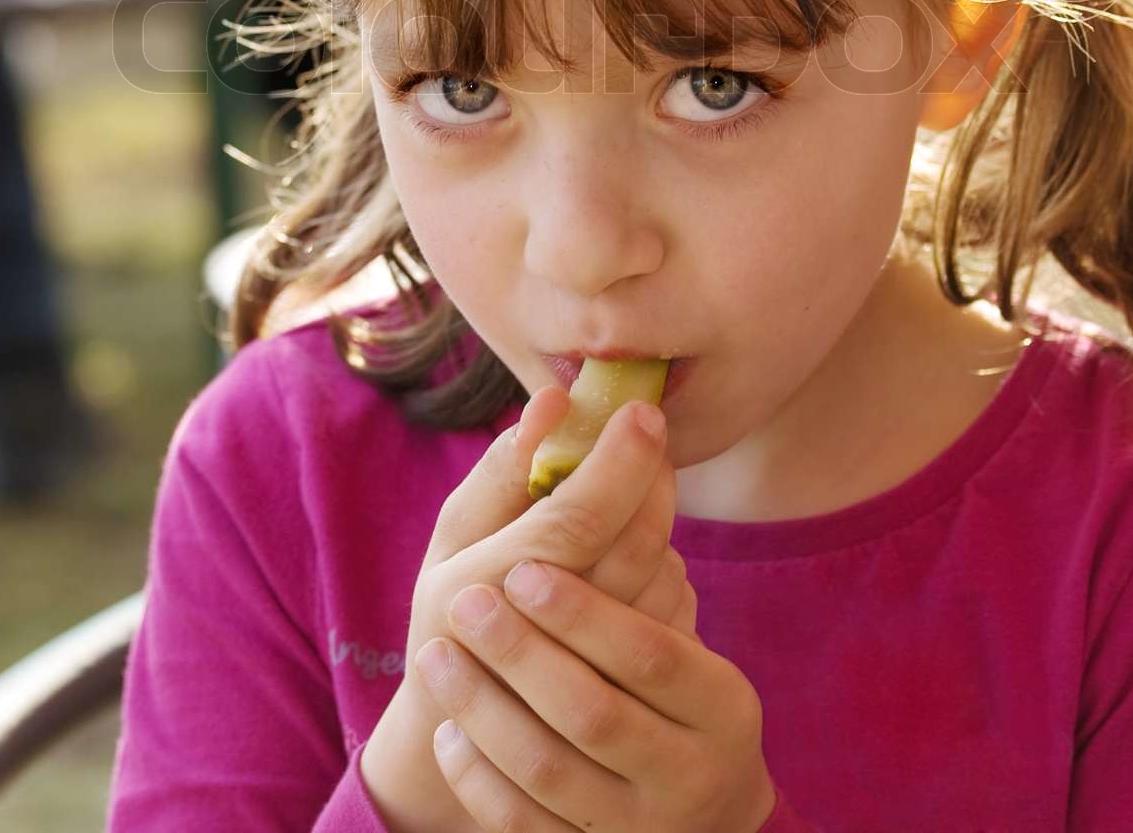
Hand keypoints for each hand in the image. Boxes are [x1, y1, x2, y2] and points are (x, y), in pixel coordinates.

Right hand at [361, 385, 689, 828]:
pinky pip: (674, 609)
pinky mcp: (634, 695)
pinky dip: (665, 566)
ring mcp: (594, 678)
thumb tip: (553, 401)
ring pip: (660, 575)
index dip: (617, 462)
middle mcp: (540, 640)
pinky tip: (635, 555)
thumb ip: (502, 472)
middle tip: (648, 433)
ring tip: (630, 493)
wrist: (470, 732)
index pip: (575, 519)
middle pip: (631, 547)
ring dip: (659, 520)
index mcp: (482, 588)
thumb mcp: (457, 536)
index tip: (643, 410)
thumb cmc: (457, 607)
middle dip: (652, 479)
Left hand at [418, 554, 776, 832]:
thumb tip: (557, 403)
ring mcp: (638, 824)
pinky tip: (449, 732)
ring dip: (484, 710)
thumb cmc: (661, 677)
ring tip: (436, 657)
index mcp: (720, 701)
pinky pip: (524, 828)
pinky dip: (480, 780)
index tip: (520, 570)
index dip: (584, 611)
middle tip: (464, 603)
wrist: (687, 813)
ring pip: (549, 772)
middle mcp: (689, 769)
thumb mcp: (671, 618)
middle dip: (523, 656)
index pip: (651, 651)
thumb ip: (617, 523)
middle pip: (595, 714)